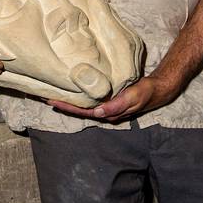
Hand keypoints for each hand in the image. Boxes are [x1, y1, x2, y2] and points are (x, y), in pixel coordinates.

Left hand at [48, 73, 180, 122]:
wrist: (158, 89)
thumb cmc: (146, 92)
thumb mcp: (133, 97)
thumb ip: (117, 105)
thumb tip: (98, 112)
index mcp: (108, 113)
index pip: (83, 112)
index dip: (67, 107)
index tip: (51, 101)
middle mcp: (104, 112)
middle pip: (78, 110)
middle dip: (62, 104)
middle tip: (44, 95)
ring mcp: (105, 106)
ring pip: (82, 105)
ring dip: (68, 100)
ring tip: (52, 92)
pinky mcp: (108, 99)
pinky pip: (89, 98)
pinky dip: (78, 94)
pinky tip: (70, 89)